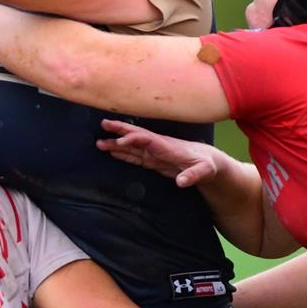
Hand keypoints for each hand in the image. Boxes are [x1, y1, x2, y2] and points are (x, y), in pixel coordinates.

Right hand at [99, 119, 229, 187]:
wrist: (207, 162)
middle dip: (120, 130)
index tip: (119, 143)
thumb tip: (181, 182)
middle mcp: (157, 146)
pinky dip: (122, 153)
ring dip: (116, 144)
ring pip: (131, 146)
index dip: (133, 139)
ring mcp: (154, 152)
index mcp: (167, 146)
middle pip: (135, 135)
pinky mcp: (153, 160)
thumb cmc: (206, 165)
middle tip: (103, 124)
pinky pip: (134, 156)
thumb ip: (193, 175)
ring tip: (99, 142)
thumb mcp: (204, 171)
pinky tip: (112, 152)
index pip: (146, 138)